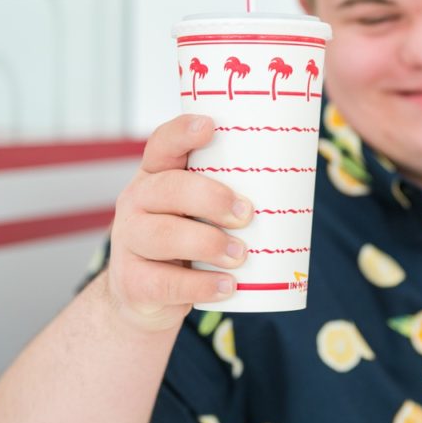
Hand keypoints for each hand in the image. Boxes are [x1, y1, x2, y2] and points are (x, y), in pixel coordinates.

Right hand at [105, 113, 251, 332]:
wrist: (140, 296)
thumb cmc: (182, 244)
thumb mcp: (193, 212)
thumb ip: (224, 195)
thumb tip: (293, 183)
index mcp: (154, 176)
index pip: (162, 145)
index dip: (182, 132)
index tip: (210, 126)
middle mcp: (135, 202)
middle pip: (168, 188)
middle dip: (211, 197)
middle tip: (247, 214)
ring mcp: (129, 242)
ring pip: (163, 235)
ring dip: (208, 242)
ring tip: (240, 255)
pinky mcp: (133, 282)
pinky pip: (165, 282)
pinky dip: (201, 286)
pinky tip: (227, 286)